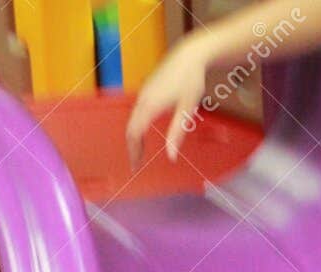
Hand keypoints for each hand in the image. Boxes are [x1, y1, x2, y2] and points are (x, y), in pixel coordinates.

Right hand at [126, 36, 210, 165]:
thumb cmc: (190, 81)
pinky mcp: (147, 88)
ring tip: (140, 152)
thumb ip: (177, 134)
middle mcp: (142, 99)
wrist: (189, 55)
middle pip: (130, 128)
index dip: (133, 152)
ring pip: (132, 119)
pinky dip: (137, 125)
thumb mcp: (187, 110)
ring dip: (134, 136)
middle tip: (136, 164)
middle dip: (132, 147)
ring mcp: (143, 92)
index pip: (134, 134)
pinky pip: (137, 111)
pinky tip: (144, 132)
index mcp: (150, 106)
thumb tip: (171, 157)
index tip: (135, 167)